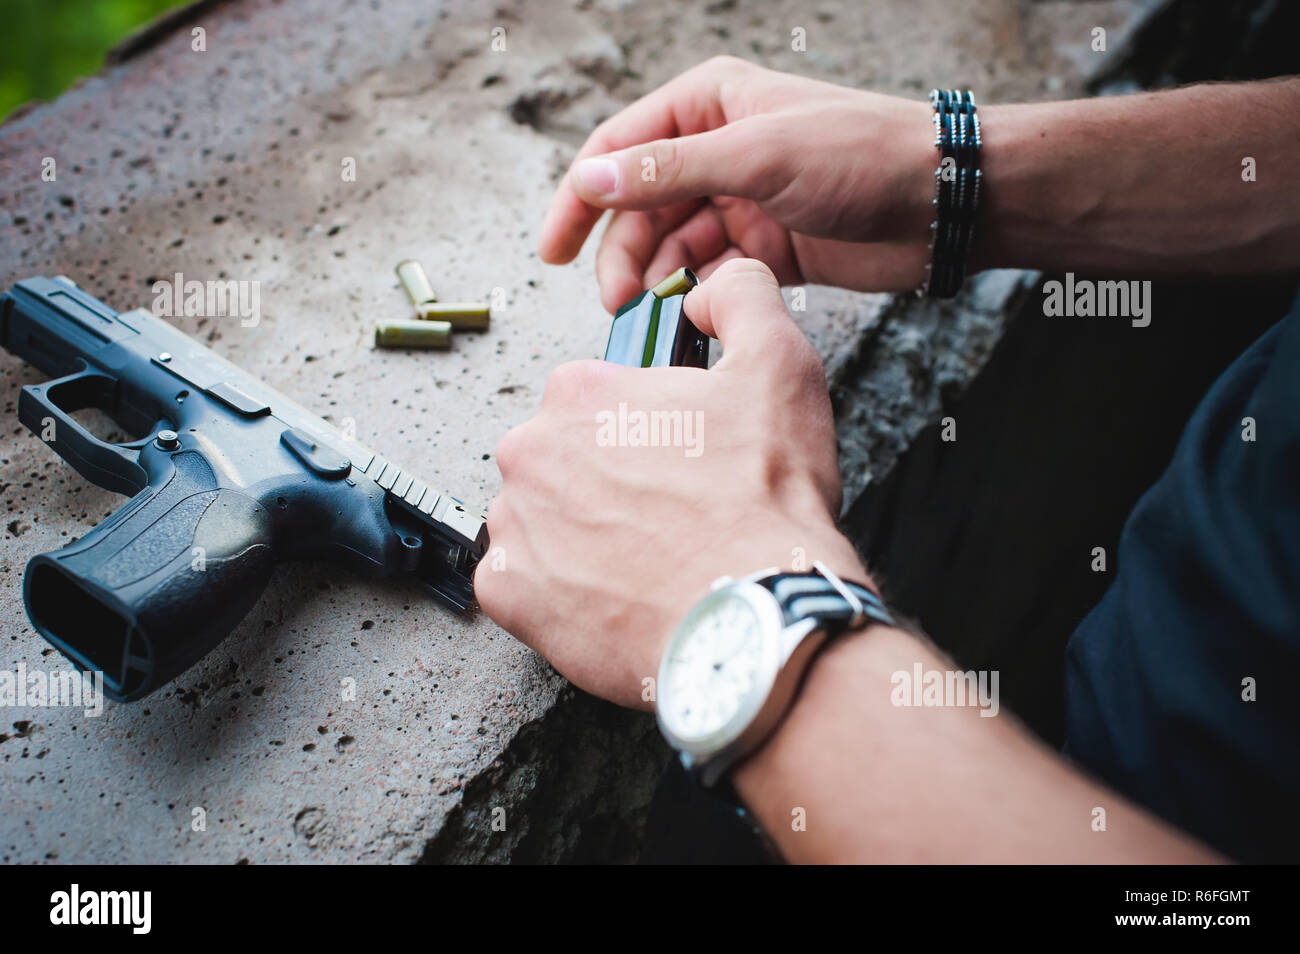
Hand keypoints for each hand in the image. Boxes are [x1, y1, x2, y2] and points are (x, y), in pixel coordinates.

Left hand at [476, 259, 868, 708]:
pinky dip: (556, 592)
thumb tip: (714, 284)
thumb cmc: (763, 505)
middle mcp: (529, 453)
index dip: (641, 431)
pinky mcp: (511, 596)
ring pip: (540, 520)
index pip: (592, 399)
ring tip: (644, 559)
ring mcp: (514, 527)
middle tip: (665, 515)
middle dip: (603, 482)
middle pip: (560, 459)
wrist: (753, 618)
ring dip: (579, 534)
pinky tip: (611, 594)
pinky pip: (521, 585)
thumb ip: (742, 299)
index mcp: (580, 394)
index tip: (673, 462)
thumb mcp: (781, 368)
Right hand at [538, 56, 935, 312]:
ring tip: (645, 309)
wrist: (941, 202)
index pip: (618, 148)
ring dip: (653, 274)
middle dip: (620, 250)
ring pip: (671, 241)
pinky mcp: (764, 243)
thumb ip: (668, 171)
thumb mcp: (756, 156)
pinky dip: (691, 289)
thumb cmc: (861, 155)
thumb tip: (590, 180)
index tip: (553, 248)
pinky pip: (708, 268)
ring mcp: (740, 198)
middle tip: (612, 299)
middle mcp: (717, 148)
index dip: (580, 198)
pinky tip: (685, 307)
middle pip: (639, 203)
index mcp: (707, 105)